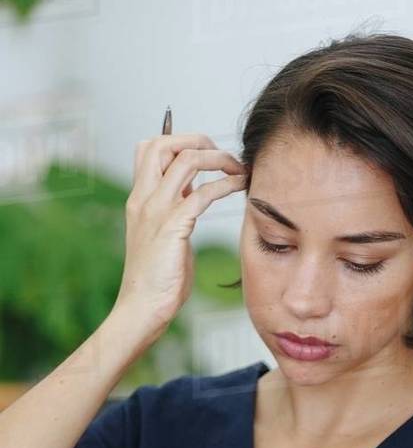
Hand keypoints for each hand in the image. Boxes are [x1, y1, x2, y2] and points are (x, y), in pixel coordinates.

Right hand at [113, 132, 247, 333]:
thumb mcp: (164, 236)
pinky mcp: (173, 227)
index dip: (178, 141)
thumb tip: (191, 193)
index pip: (148, 149)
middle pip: (162, 143)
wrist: (142, 308)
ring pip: (186, 159)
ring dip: (218, 157)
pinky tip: (240, 186)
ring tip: (238, 168)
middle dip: (196, 139)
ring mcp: (156, 211)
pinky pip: (202, 192)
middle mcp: (143, 198)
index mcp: (139, 199)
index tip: (206, 153)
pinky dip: (225, 183)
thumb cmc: (156, 280)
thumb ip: (173, 211)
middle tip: (222, 154)